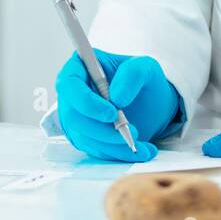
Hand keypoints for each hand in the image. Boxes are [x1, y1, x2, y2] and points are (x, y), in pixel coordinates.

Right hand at [55, 49, 183, 162]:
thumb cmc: (142, 79)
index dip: (85, 101)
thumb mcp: (145, 67)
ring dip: (113, 144)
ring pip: (85, 137)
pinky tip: (142, 150)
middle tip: (132, 131)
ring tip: (143, 143)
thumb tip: (117, 97)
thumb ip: (132, 74)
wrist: (151, 103)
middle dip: (101, 129)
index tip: (111, 113)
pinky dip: (119, 153)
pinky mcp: (86, 137)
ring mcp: (77, 117)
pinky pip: (96, 150)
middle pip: (73, 116)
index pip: (69, 84)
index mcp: (80, 67)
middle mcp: (73, 94)